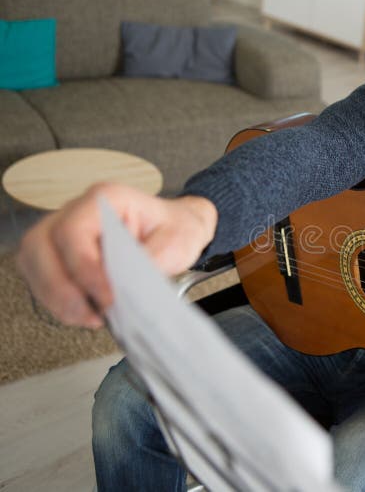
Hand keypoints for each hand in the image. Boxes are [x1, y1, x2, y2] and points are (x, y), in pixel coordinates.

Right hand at [16, 182, 217, 328]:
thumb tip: (127, 287)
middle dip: (60, 288)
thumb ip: (153, 261)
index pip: (74, 231)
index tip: (107, 297)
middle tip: (92, 314)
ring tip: (89, 317)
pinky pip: (41, 277)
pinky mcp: (60, 253)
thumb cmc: (174, 229)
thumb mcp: (179, 242)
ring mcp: (62, 230)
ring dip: (55, 297)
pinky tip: (83, 313)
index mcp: (107, 199)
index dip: (84, 269)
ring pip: (33, 262)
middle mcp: (76, 211)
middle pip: (39, 245)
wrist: (176, 228)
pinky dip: (57, 300)